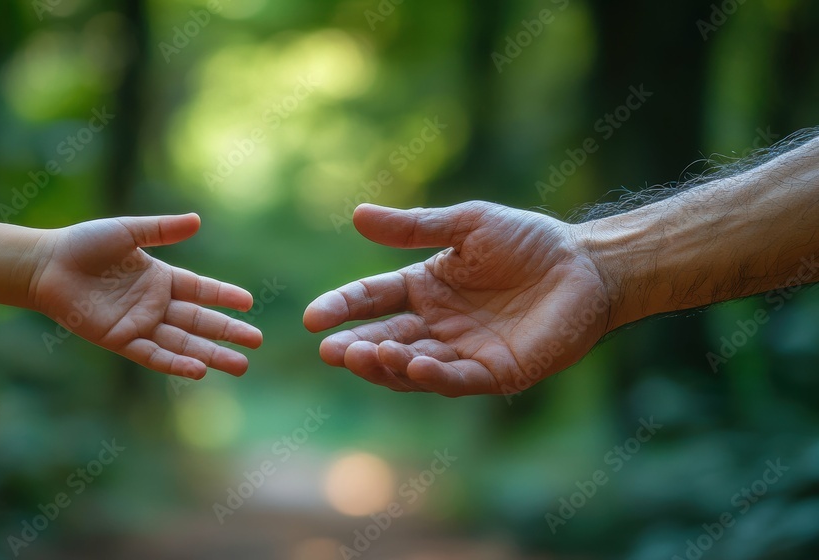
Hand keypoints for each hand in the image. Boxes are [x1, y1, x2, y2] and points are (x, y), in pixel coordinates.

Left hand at [27, 214, 261, 378]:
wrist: (47, 265)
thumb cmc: (83, 244)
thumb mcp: (128, 231)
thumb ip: (162, 229)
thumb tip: (197, 220)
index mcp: (160, 278)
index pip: (201, 290)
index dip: (224, 296)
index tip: (249, 303)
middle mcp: (154, 305)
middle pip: (200, 322)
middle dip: (228, 333)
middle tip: (256, 342)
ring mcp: (140, 324)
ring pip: (184, 344)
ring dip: (211, 355)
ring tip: (240, 366)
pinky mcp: (121, 340)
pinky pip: (153, 355)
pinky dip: (176, 364)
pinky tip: (199, 370)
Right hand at [303, 202, 612, 396]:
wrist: (587, 265)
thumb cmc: (528, 241)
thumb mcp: (466, 224)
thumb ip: (414, 226)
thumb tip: (357, 215)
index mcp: (425, 287)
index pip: (372, 299)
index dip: (342, 308)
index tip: (312, 318)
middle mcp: (437, 324)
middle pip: (385, 340)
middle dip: (356, 347)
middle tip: (330, 351)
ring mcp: (464, 352)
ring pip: (413, 366)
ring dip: (386, 365)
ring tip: (364, 354)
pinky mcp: (495, 373)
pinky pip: (456, 379)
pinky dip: (432, 376)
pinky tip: (412, 366)